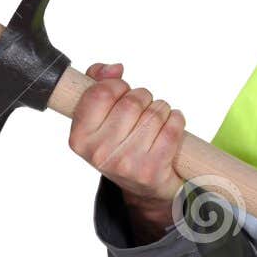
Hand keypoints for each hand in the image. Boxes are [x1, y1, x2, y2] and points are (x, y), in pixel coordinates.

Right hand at [67, 62, 186, 236]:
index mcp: (79, 138)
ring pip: (155, 112)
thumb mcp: (99, 117)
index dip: (117, 85)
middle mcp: (99, 153)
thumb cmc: (121, 144)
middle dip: (143, 97)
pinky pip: (172, 128)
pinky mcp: (152, 170)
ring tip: (156, 121)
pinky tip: (171, 127)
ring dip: (161, 109)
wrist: (144, 187)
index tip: (122, 92)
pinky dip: (176, 120)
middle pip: (132, 101)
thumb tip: (114, 69)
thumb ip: (98, 83)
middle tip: (143, 109)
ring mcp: (126, 164)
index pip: (100, 93)